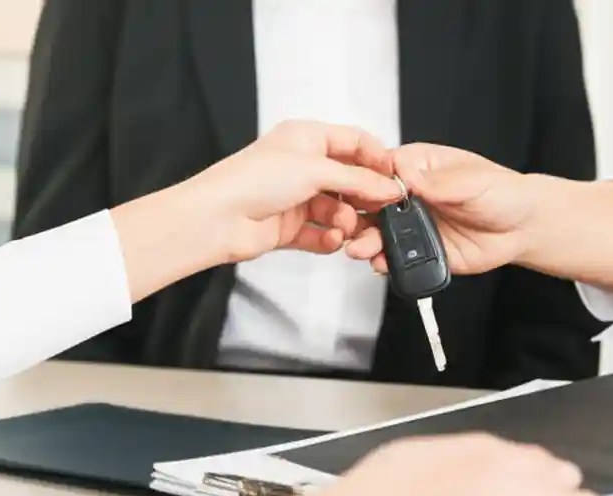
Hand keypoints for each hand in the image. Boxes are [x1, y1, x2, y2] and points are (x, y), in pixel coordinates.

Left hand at [190, 120, 402, 261]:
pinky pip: (323, 234)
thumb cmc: (250, 180)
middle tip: (381, 210)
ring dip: (347, 222)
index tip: (396, 178)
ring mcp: (297, 197)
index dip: (378, 158)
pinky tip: (330, 240)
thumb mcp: (315, 170)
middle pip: (350, 180)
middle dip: (366, 197)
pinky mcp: (291, 226)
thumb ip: (358, 180)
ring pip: (339, 211)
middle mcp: (302, 166)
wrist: (216, 218)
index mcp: (306, 138)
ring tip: (346, 229)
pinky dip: (330, 239)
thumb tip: (388, 187)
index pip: (354, 142)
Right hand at [346, 144, 536, 273]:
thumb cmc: (503, 193)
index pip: (381, 170)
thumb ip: (439, 181)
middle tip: (351, 225)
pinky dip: (387, 262)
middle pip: (372, 204)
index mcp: (419, 168)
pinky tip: (381, 263)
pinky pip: (398, 258)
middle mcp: (412, 196)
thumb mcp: (473, 180)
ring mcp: (416, 224)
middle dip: (358, 215)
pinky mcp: (423, 251)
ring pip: (380, 232)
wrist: (524, 227)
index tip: (359, 193)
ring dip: (367, 240)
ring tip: (361, 248)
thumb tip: (408, 173)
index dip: (365, 181)